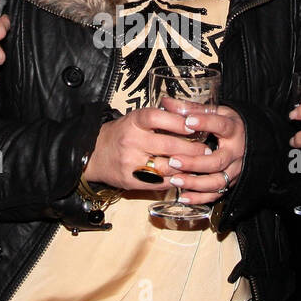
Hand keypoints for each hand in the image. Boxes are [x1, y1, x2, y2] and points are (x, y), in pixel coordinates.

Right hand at [82, 105, 213, 191]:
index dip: (178, 122)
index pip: (158, 117)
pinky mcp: (131, 180)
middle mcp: (131, 141)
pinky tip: (184, 176)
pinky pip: (159, 183)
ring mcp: (130, 162)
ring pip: (167, 167)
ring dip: (187, 167)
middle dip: (193, 149)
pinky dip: (174, 180)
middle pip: (168, 145)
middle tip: (207, 150)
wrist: (93, 154)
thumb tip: (192, 119)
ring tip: (199, 165)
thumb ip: (160, 119)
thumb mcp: (136, 120)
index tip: (195, 126)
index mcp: (133, 122)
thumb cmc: (121, 134)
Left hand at [161, 104, 245, 205]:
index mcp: (233, 130)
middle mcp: (236, 152)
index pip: (221, 126)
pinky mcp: (230, 183)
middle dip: (194, 162)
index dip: (206, 123)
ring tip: (175, 179)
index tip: (188, 122)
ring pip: (217, 181)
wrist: (249, 142)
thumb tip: (166, 101)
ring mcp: (234, 170)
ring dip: (195, 183)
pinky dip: (199, 198)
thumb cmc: (227, 125)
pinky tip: (183, 196)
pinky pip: (216, 195)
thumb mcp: (216, 112)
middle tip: (173, 160)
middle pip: (217, 161)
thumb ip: (192, 108)